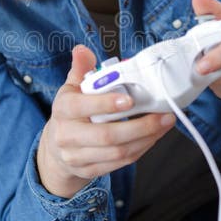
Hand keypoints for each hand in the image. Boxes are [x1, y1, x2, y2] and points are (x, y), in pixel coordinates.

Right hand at [37, 44, 175, 197]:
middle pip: (106, 135)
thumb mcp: (70, 89)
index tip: (129, 99)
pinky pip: (120, 163)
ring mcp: (77, 156)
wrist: (56, 150)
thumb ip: (80, 69)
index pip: (82, 106)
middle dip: (140, 127)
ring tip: (164, 124)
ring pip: (117, 152)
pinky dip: (140, 150)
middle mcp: (67, 135)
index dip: (106, 104)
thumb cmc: (70, 113)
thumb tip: (82, 50)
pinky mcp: (89, 170)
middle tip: (164, 115)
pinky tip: (153, 137)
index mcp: (63, 109)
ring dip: (146, 139)